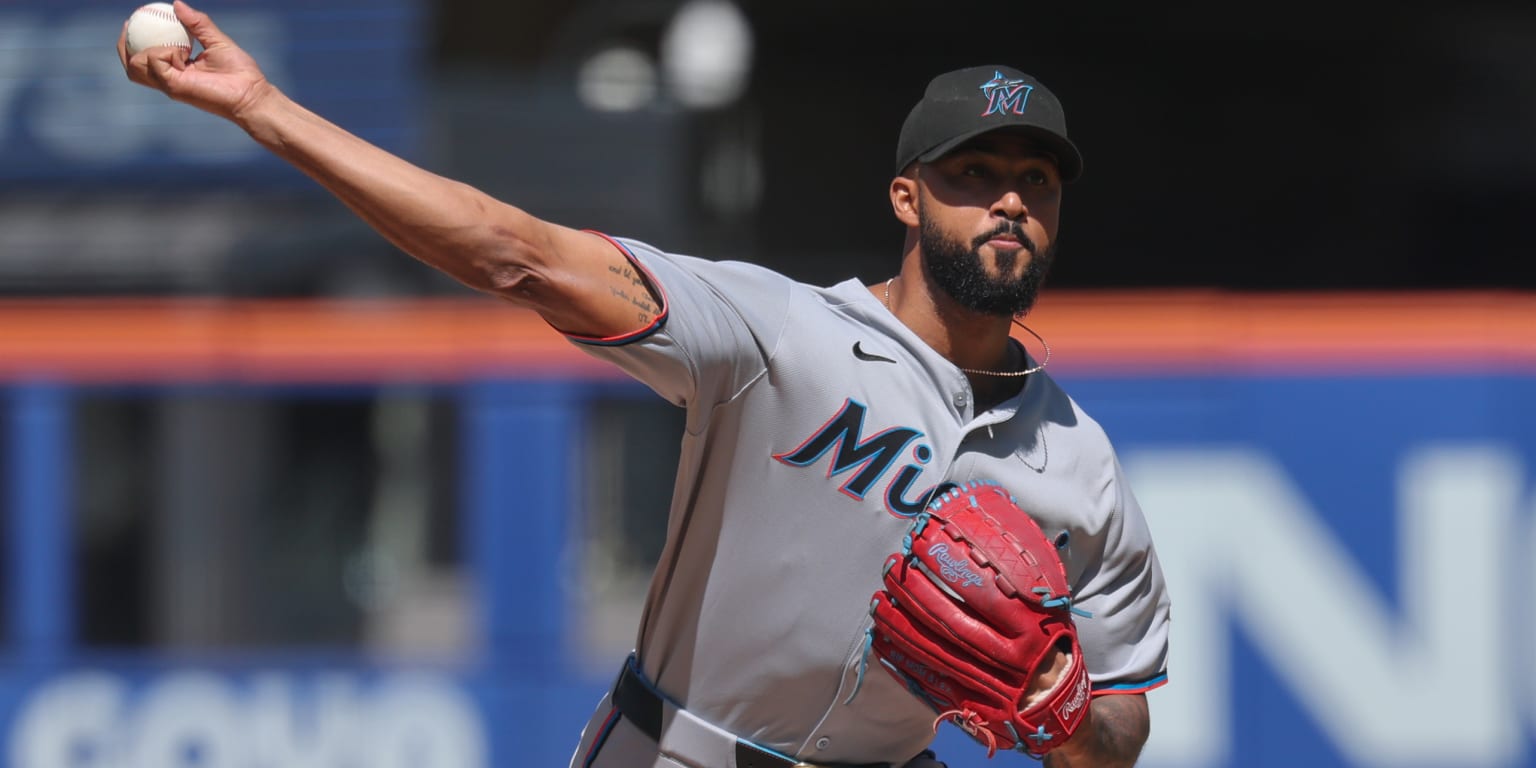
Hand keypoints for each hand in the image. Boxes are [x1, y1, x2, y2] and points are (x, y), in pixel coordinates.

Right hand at [117, 1, 270, 121]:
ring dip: (148, 48)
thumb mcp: (216, 40)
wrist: (252, 93)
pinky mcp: (174, 88)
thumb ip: (198, 23)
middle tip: (129, 25)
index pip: (144, 59)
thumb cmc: (240, 72)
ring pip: (137, 66)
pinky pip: (156, 63)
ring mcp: (169, 85)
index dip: (131, 42)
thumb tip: (177, 4)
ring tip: (174, 46)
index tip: (132, 21)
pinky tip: (182, 52)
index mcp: (176, 70)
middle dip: (124, 46)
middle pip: (132, 67)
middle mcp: (169, 79)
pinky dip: (163, 52)